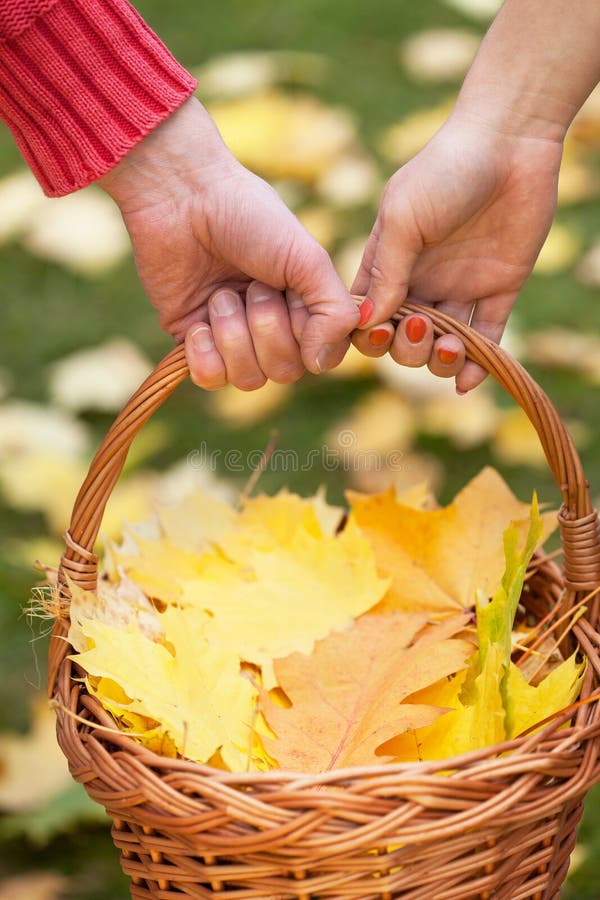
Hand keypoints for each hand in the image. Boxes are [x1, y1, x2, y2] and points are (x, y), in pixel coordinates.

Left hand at [98, 97, 358, 388]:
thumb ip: (333, 313)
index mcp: (305, 308)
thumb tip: (321, 365)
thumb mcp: (308, 259)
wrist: (182, 196)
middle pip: (283, 372)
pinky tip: (198, 322)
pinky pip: (210, 379)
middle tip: (251, 284)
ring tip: (221, 293)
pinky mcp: (194, 341)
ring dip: (233, 333)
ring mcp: (232, 337)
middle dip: (266, 327)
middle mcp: (273, 328)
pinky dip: (205, 354)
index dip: (305, 333)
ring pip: (248, 380)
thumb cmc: (249, 216)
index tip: (290, 293)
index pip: (321, 357)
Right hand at [352, 114, 562, 390]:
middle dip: (407, 349)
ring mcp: (460, 288)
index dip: (367, 336)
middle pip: (403, 340)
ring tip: (450, 346)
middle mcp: (421, 282)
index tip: (377, 334)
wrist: (511, 141)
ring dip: (440, 360)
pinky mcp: (499, 290)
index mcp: (389, 265)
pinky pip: (485, 339)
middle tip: (422, 327)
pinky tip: (468, 380)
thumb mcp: (402, 218)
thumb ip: (385, 271)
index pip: (368, 317)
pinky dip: (476, 365)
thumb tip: (366, 323)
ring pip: (442, 346)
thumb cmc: (444, 170)